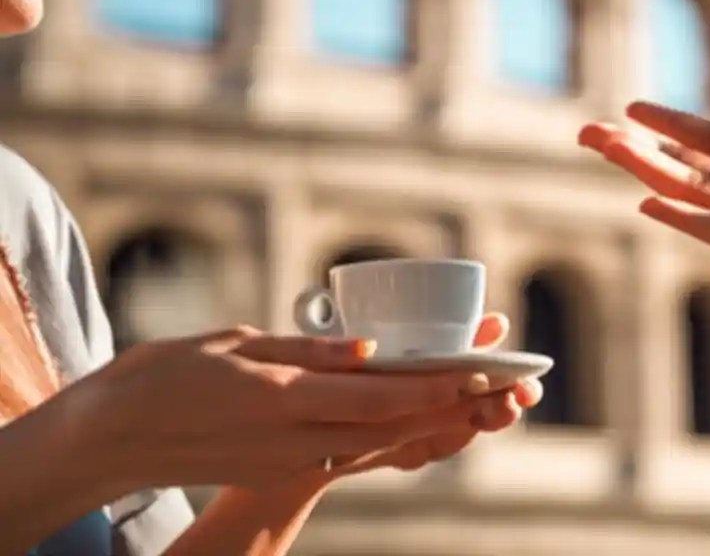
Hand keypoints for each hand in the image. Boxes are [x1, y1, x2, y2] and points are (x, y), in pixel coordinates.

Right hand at [55, 324, 515, 491]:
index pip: (379, 395)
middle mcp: (294, 438)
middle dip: (451, 405)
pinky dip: (390, 436)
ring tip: (476, 402)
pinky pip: (348, 450)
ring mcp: (287, 459)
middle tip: (500, 386)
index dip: (436, 386)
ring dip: (429, 423)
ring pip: (376, 441)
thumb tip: (370, 348)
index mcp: (284, 400)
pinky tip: (415, 419)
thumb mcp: (234, 344)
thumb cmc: (162, 376)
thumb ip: (307, 352)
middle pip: (391, 424)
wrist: (108, 439)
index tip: (481, 371)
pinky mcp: (278, 467)